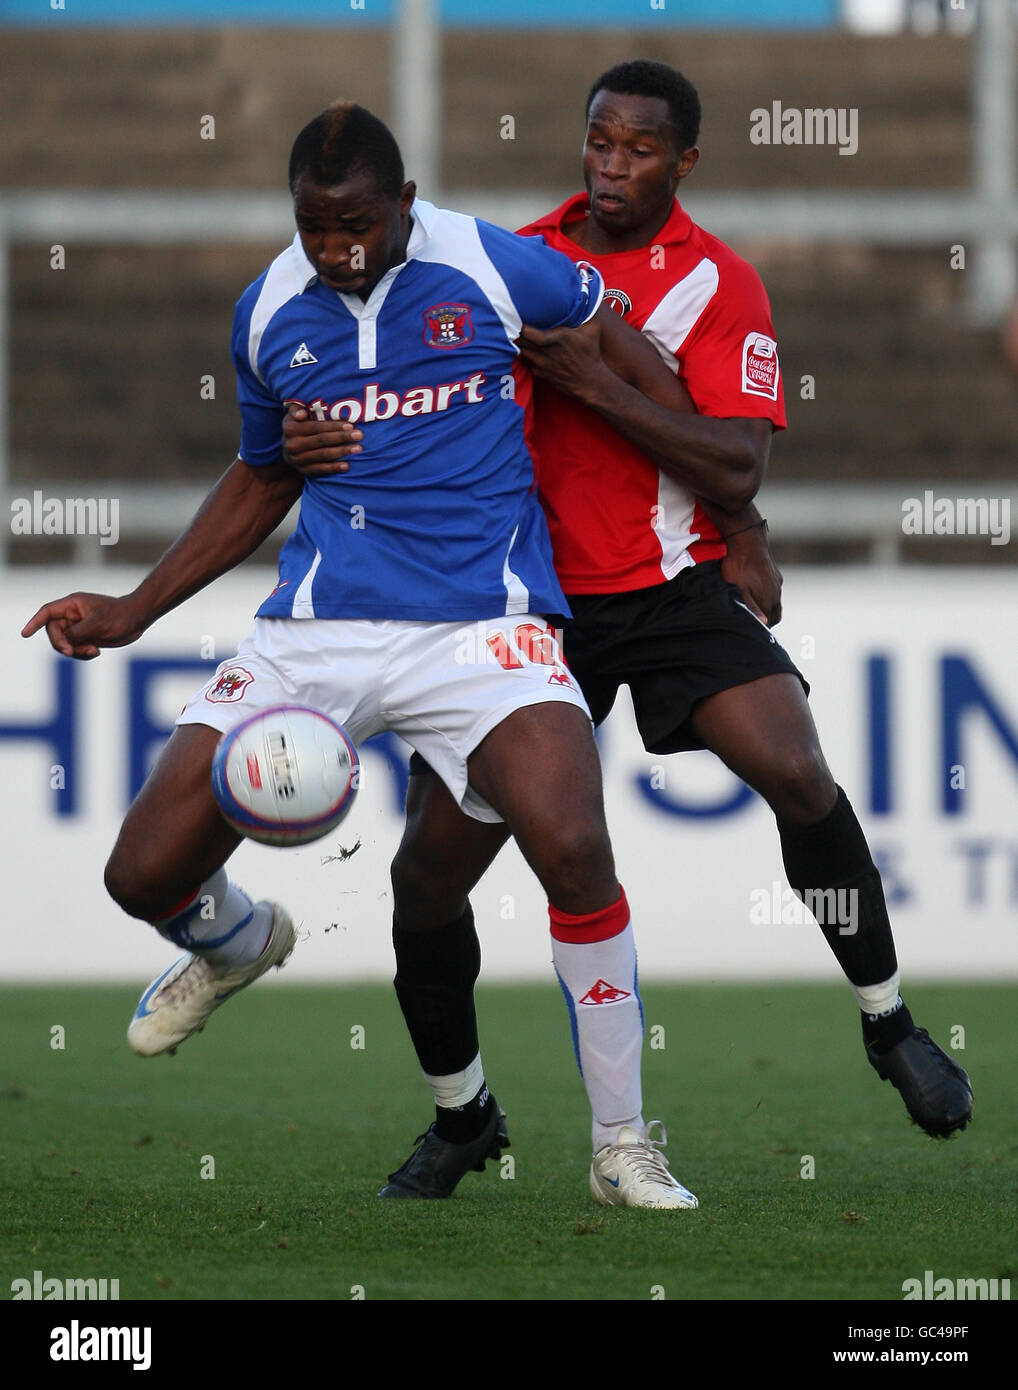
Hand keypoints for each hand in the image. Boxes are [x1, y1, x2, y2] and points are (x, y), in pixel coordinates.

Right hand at [21, 591, 146, 659]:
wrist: (138, 619)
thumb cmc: (121, 615)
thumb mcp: (99, 623)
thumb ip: (78, 632)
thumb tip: (63, 641)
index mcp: (73, 605)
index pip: (47, 613)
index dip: (34, 622)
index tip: (25, 634)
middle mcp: (72, 616)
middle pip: (53, 632)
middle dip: (61, 644)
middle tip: (71, 652)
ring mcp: (79, 627)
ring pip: (64, 644)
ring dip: (74, 652)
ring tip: (92, 651)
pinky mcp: (86, 638)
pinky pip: (75, 650)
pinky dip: (82, 654)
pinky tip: (96, 652)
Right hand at [282, 401, 362, 476]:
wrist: (287, 447)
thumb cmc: (297, 425)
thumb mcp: (293, 414)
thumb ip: (297, 409)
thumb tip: (302, 415)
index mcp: (291, 428)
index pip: (316, 427)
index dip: (334, 426)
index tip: (350, 426)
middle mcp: (292, 444)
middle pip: (322, 440)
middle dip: (342, 437)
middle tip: (359, 435)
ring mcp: (297, 459)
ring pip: (323, 455)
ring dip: (342, 452)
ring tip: (358, 448)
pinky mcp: (304, 470)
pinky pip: (321, 469)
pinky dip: (334, 468)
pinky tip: (347, 466)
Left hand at [516, 318, 605, 400]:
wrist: (589, 382)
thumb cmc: (590, 354)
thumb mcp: (593, 331)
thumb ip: (589, 312)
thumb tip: (587, 292)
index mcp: (559, 339)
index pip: (531, 334)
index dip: (523, 327)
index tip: (522, 318)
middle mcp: (548, 352)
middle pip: (523, 341)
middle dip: (518, 332)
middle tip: (515, 322)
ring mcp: (543, 364)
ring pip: (522, 352)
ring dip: (519, 343)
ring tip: (517, 334)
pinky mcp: (540, 374)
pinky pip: (525, 362)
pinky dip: (523, 355)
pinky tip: (525, 348)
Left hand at [722, 526, 782, 626]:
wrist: (747, 540)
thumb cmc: (739, 566)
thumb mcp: (739, 589)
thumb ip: (751, 607)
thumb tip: (763, 623)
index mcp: (769, 598)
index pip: (770, 621)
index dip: (762, 627)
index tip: (752, 627)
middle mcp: (776, 591)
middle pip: (775, 614)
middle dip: (766, 620)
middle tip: (753, 621)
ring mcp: (777, 582)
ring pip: (775, 601)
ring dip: (767, 607)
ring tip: (752, 608)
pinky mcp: (775, 574)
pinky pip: (774, 590)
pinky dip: (767, 596)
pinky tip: (755, 592)